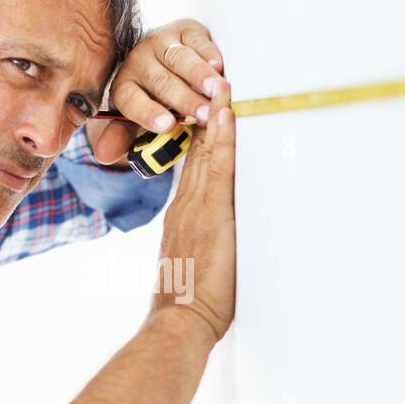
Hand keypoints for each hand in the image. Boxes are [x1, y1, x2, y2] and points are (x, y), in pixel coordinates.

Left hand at [85, 19, 228, 167]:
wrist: (162, 58)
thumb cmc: (153, 98)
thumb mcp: (133, 119)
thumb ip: (122, 137)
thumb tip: (103, 156)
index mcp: (124, 86)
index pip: (131, 100)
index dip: (148, 113)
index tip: (166, 126)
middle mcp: (139, 61)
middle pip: (161, 82)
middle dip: (184, 99)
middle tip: (203, 115)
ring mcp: (162, 43)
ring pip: (180, 59)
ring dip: (200, 76)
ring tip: (216, 92)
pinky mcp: (185, 30)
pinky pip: (197, 41)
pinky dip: (208, 53)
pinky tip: (219, 66)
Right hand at [149, 78, 235, 344]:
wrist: (178, 321)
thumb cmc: (186, 307)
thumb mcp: (192, 271)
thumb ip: (201, 251)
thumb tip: (212, 249)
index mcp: (181, 218)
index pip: (194, 168)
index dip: (202, 139)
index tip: (208, 112)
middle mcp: (185, 206)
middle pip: (198, 152)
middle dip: (206, 117)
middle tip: (214, 81)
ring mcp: (195, 207)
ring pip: (206, 152)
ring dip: (215, 116)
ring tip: (222, 83)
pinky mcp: (211, 214)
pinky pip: (217, 167)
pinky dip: (222, 138)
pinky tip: (226, 115)